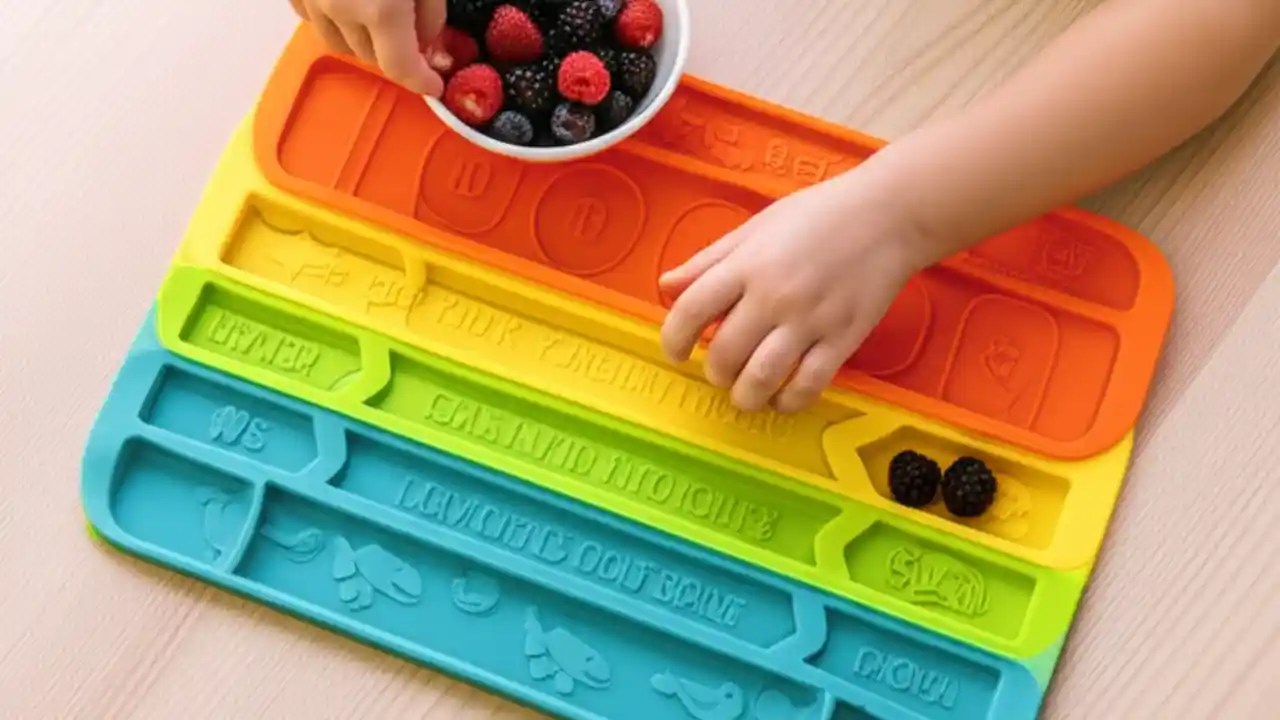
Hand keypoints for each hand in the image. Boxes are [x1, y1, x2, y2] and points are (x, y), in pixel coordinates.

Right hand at [289, 0, 446, 95]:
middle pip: (370, 57)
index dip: (421, 81)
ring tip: (374, 13)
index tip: (435, 85)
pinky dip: (330, 19)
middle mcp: (340, 9)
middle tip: (410, 31)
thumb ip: (430, 12)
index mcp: (381, 9)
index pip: (402, 68)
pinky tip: (344, 2)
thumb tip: (425, 41)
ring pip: (337, 42)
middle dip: (394, 53)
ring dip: (361, 39)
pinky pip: (311, 18)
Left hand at [659, 173, 925, 413]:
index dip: (672, 340)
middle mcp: (774, 295)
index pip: (690, 310)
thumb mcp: (756, 227)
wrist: (889, 215)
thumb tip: (666, 286)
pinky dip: (789, 402)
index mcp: (747, 264)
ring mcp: (810, 321)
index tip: (676, 352)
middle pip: (724, 354)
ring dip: (745, 395)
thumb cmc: (820, 215)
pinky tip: (782, 398)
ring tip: (745, 392)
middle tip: (719, 369)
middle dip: (714, 372)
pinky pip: (808, 385)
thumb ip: (708, 260)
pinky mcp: (842, 339)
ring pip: (762, 379)